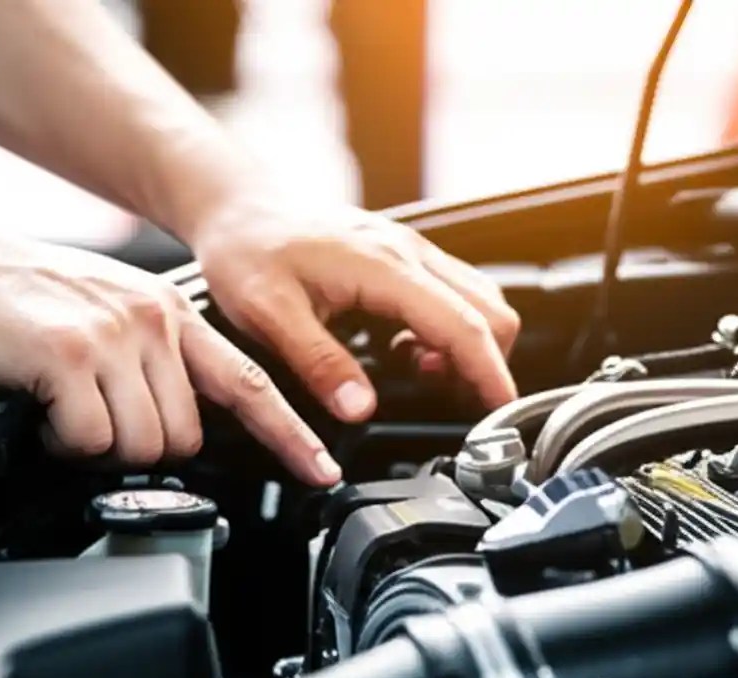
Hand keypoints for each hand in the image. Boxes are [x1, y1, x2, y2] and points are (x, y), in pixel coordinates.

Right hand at [0, 239, 341, 485]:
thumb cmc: (29, 301)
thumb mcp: (115, 313)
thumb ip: (157, 359)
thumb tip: (177, 422)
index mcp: (173, 315)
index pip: (249, 382)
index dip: (290, 432)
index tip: (321, 468)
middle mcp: (154, 323)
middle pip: (186, 436)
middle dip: (145, 448)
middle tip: (100, 422)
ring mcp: (114, 338)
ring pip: (143, 444)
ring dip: (102, 447)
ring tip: (68, 411)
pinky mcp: (70, 356)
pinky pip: (90, 441)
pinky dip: (64, 443)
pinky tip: (45, 413)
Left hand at [190, 198, 519, 421]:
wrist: (237, 205)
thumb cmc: (246, 249)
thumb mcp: (268, 314)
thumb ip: (318, 363)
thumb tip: (360, 409)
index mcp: (384, 266)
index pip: (463, 326)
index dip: (488, 374)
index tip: (500, 413)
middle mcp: (408, 252)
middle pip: (489, 311)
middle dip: (485, 364)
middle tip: (454, 404)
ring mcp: (409, 249)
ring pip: (477, 299)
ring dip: (465, 346)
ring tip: (419, 375)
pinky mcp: (401, 253)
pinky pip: (451, 292)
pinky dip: (447, 330)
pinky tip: (404, 349)